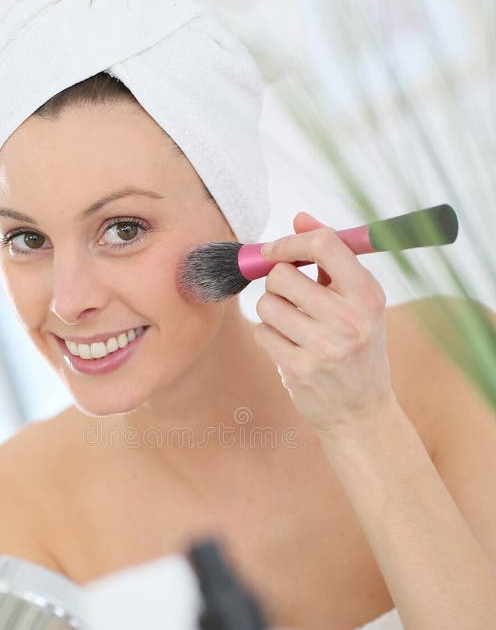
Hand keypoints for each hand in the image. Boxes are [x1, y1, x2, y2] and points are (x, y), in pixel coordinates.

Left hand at [254, 212, 395, 436]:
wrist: (360, 411)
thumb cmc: (357, 347)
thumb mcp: (357, 302)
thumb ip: (330, 258)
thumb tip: (299, 217)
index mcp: (368, 295)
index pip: (324, 245)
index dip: (290, 242)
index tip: (275, 250)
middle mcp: (350, 319)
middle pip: (282, 275)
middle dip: (276, 283)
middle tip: (289, 297)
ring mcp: (324, 347)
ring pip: (266, 305)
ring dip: (271, 312)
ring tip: (292, 326)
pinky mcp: (300, 370)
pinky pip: (261, 333)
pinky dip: (268, 336)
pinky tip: (288, 347)